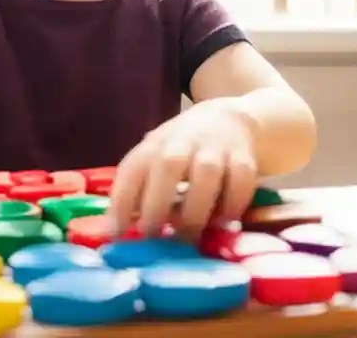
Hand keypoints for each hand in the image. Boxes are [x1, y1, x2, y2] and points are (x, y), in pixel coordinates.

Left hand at [106, 99, 258, 238]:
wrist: (227, 120)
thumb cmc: (181, 151)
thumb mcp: (155, 159)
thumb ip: (138, 189)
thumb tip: (112, 230)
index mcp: (153, 145)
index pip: (132, 169)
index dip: (121, 202)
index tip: (116, 233)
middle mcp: (182, 142)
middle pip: (168, 166)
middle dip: (158, 204)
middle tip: (154, 236)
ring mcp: (215, 147)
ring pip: (205, 173)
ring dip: (196, 209)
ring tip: (189, 237)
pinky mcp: (244, 156)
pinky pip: (241, 178)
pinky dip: (233, 203)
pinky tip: (224, 222)